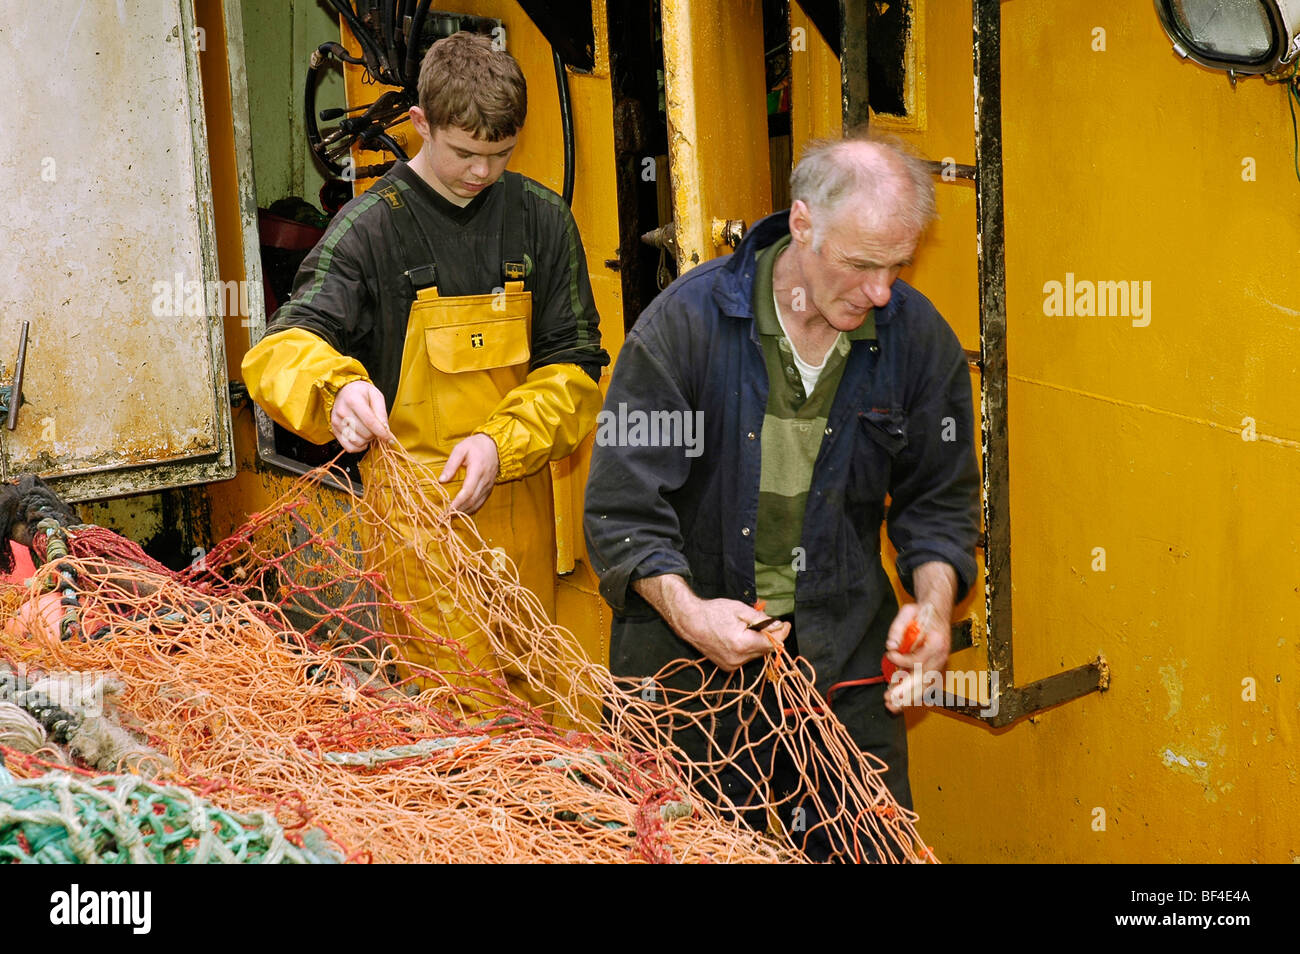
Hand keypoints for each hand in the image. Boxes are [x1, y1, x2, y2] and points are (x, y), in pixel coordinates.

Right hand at [331, 380, 393, 452]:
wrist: (344, 391)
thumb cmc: (361, 393)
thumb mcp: (376, 395)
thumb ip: (381, 412)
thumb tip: (385, 429)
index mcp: (353, 400)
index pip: (370, 422)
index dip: (382, 432)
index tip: (389, 438)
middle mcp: (342, 411)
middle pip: (365, 434)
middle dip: (375, 435)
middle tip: (377, 429)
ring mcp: (336, 422)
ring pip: (357, 442)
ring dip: (367, 441)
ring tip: (369, 432)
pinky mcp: (334, 430)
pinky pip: (349, 447)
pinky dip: (358, 447)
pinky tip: (362, 438)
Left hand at [440, 433, 499, 513]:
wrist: (496, 445)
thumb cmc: (476, 445)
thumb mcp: (460, 449)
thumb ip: (451, 464)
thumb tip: (441, 480)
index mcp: (477, 470)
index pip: (467, 491)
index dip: (457, 503)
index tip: (447, 509)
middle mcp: (485, 480)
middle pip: (472, 500)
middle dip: (459, 510)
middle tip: (445, 516)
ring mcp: (489, 485)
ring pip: (477, 503)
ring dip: (464, 511)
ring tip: (451, 515)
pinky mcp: (490, 487)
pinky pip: (481, 501)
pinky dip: (472, 508)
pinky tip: (462, 510)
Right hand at [632, 575, 789, 670]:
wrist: (690, 622)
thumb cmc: (713, 612)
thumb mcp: (740, 609)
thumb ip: (761, 619)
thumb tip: (778, 626)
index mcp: (742, 644)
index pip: (772, 644)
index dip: (781, 634)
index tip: (786, 625)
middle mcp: (738, 659)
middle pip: (765, 650)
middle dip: (770, 637)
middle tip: (769, 622)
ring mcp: (732, 665)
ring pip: (756, 654)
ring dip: (758, 642)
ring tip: (749, 627)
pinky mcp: (727, 666)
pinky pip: (746, 658)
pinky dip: (748, 648)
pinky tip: (740, 636)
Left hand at [883, 601, 950, 712]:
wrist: (936, 613)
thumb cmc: (922, 613)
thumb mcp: (908, 612)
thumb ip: (897, 628)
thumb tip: (890, 646)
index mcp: (936, 642)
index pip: (919, 658)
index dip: (902, 660)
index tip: (889, 655)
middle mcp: (940, 656)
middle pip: (923, 679)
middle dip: (904, 691)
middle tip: (888, 699)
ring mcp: (939, 664)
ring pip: (924, 686)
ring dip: (908, 698)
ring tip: (892, 706)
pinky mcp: (934, 669)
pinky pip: (924, 686)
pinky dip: (913, 695)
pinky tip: (900, 702)